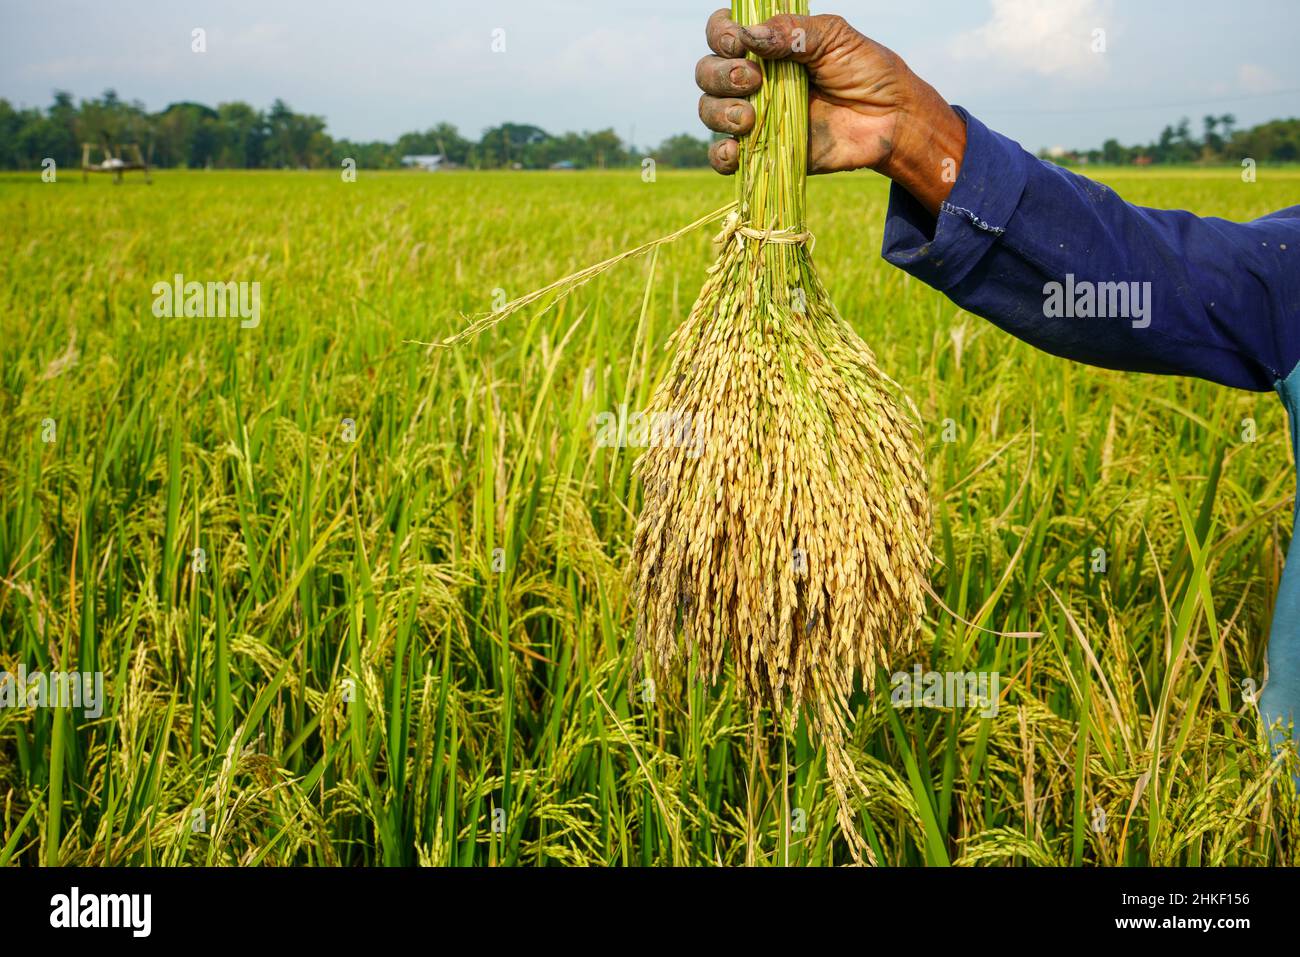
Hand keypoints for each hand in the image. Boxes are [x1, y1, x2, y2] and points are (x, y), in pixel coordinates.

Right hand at [695, 8, 966, 214]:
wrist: (890, 120)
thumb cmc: (867, 72)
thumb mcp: (835, 38)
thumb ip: (794, 33)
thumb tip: (750, 36)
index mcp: (767, 46)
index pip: (723, 34)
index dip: (720, 35)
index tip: (738, 42)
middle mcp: (753, 79)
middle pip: (707, 73)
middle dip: (721, 75)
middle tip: (754, 81)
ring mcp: (755, 117)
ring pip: (709, 112)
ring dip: (719, 113)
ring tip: (750, 118)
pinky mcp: (762, 152)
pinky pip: (725, 157)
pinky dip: (722, 156)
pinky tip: (736, 152)